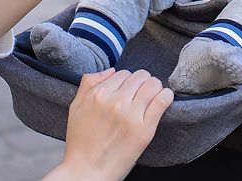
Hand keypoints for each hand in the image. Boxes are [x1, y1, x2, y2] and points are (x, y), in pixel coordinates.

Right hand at [50, 69, 173, 180]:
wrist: (87, 172)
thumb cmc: (81, 142)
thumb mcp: (76, 107)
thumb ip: (88, 83)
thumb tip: (111, 70)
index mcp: (98, 95)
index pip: (122, 73)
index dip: (126, 81)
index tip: (127, 91)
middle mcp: (116, 102)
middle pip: (140, 76)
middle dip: (141, 82)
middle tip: (140, 93)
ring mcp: (131, 115)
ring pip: (153, 84)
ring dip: (154, 87)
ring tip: (152, 96)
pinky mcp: (145, 130)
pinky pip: (162, 101)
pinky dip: (166, 96)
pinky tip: (164, 98)